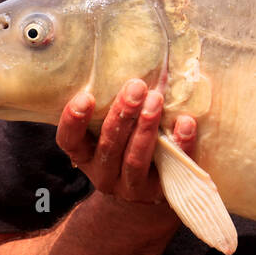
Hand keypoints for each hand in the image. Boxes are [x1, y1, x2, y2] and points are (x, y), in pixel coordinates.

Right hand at [56, 78, 196, 215]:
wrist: (140, 196)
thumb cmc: (121, 149)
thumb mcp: (105, 134)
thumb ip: (108, 107)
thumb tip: (128, 58)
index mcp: (85, 156)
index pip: (69, 141)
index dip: (73, 121)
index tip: (85, 97)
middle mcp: (104, 174)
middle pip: (109, 146)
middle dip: (122, 115)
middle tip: (136, 87)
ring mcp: (132, 187)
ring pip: (136, 159)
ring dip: (146, 128)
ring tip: (156, 99)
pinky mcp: (160, 191)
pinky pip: (172, 167)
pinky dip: (181, 143)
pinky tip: (185, 121)